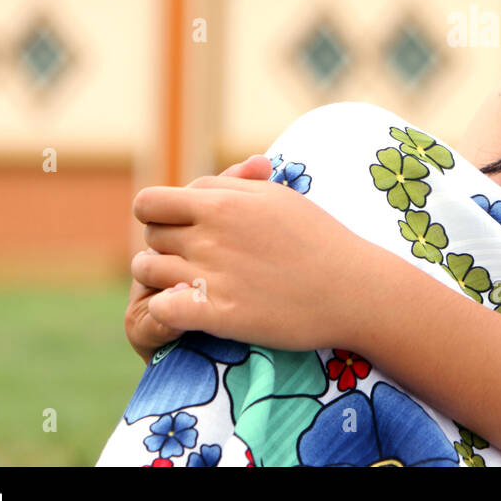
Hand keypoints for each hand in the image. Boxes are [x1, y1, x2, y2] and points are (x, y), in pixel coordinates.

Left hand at [129, 165, 387, 353]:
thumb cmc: (320, 239)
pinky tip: (186, 311)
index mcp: (222, 202)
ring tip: (183, 284)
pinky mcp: (219, 314)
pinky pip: (162, 309)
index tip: (180, 230)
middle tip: (189, 258)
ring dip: (158, 278)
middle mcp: (210, 234)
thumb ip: (231, 186)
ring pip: (146, 271)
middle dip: (162, 244)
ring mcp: (213, 274)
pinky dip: (166, 310)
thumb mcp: (278, 197)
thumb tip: (195, 188)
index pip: (151, 202)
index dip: (159, 216)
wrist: (354, 289)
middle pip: (149, 235)